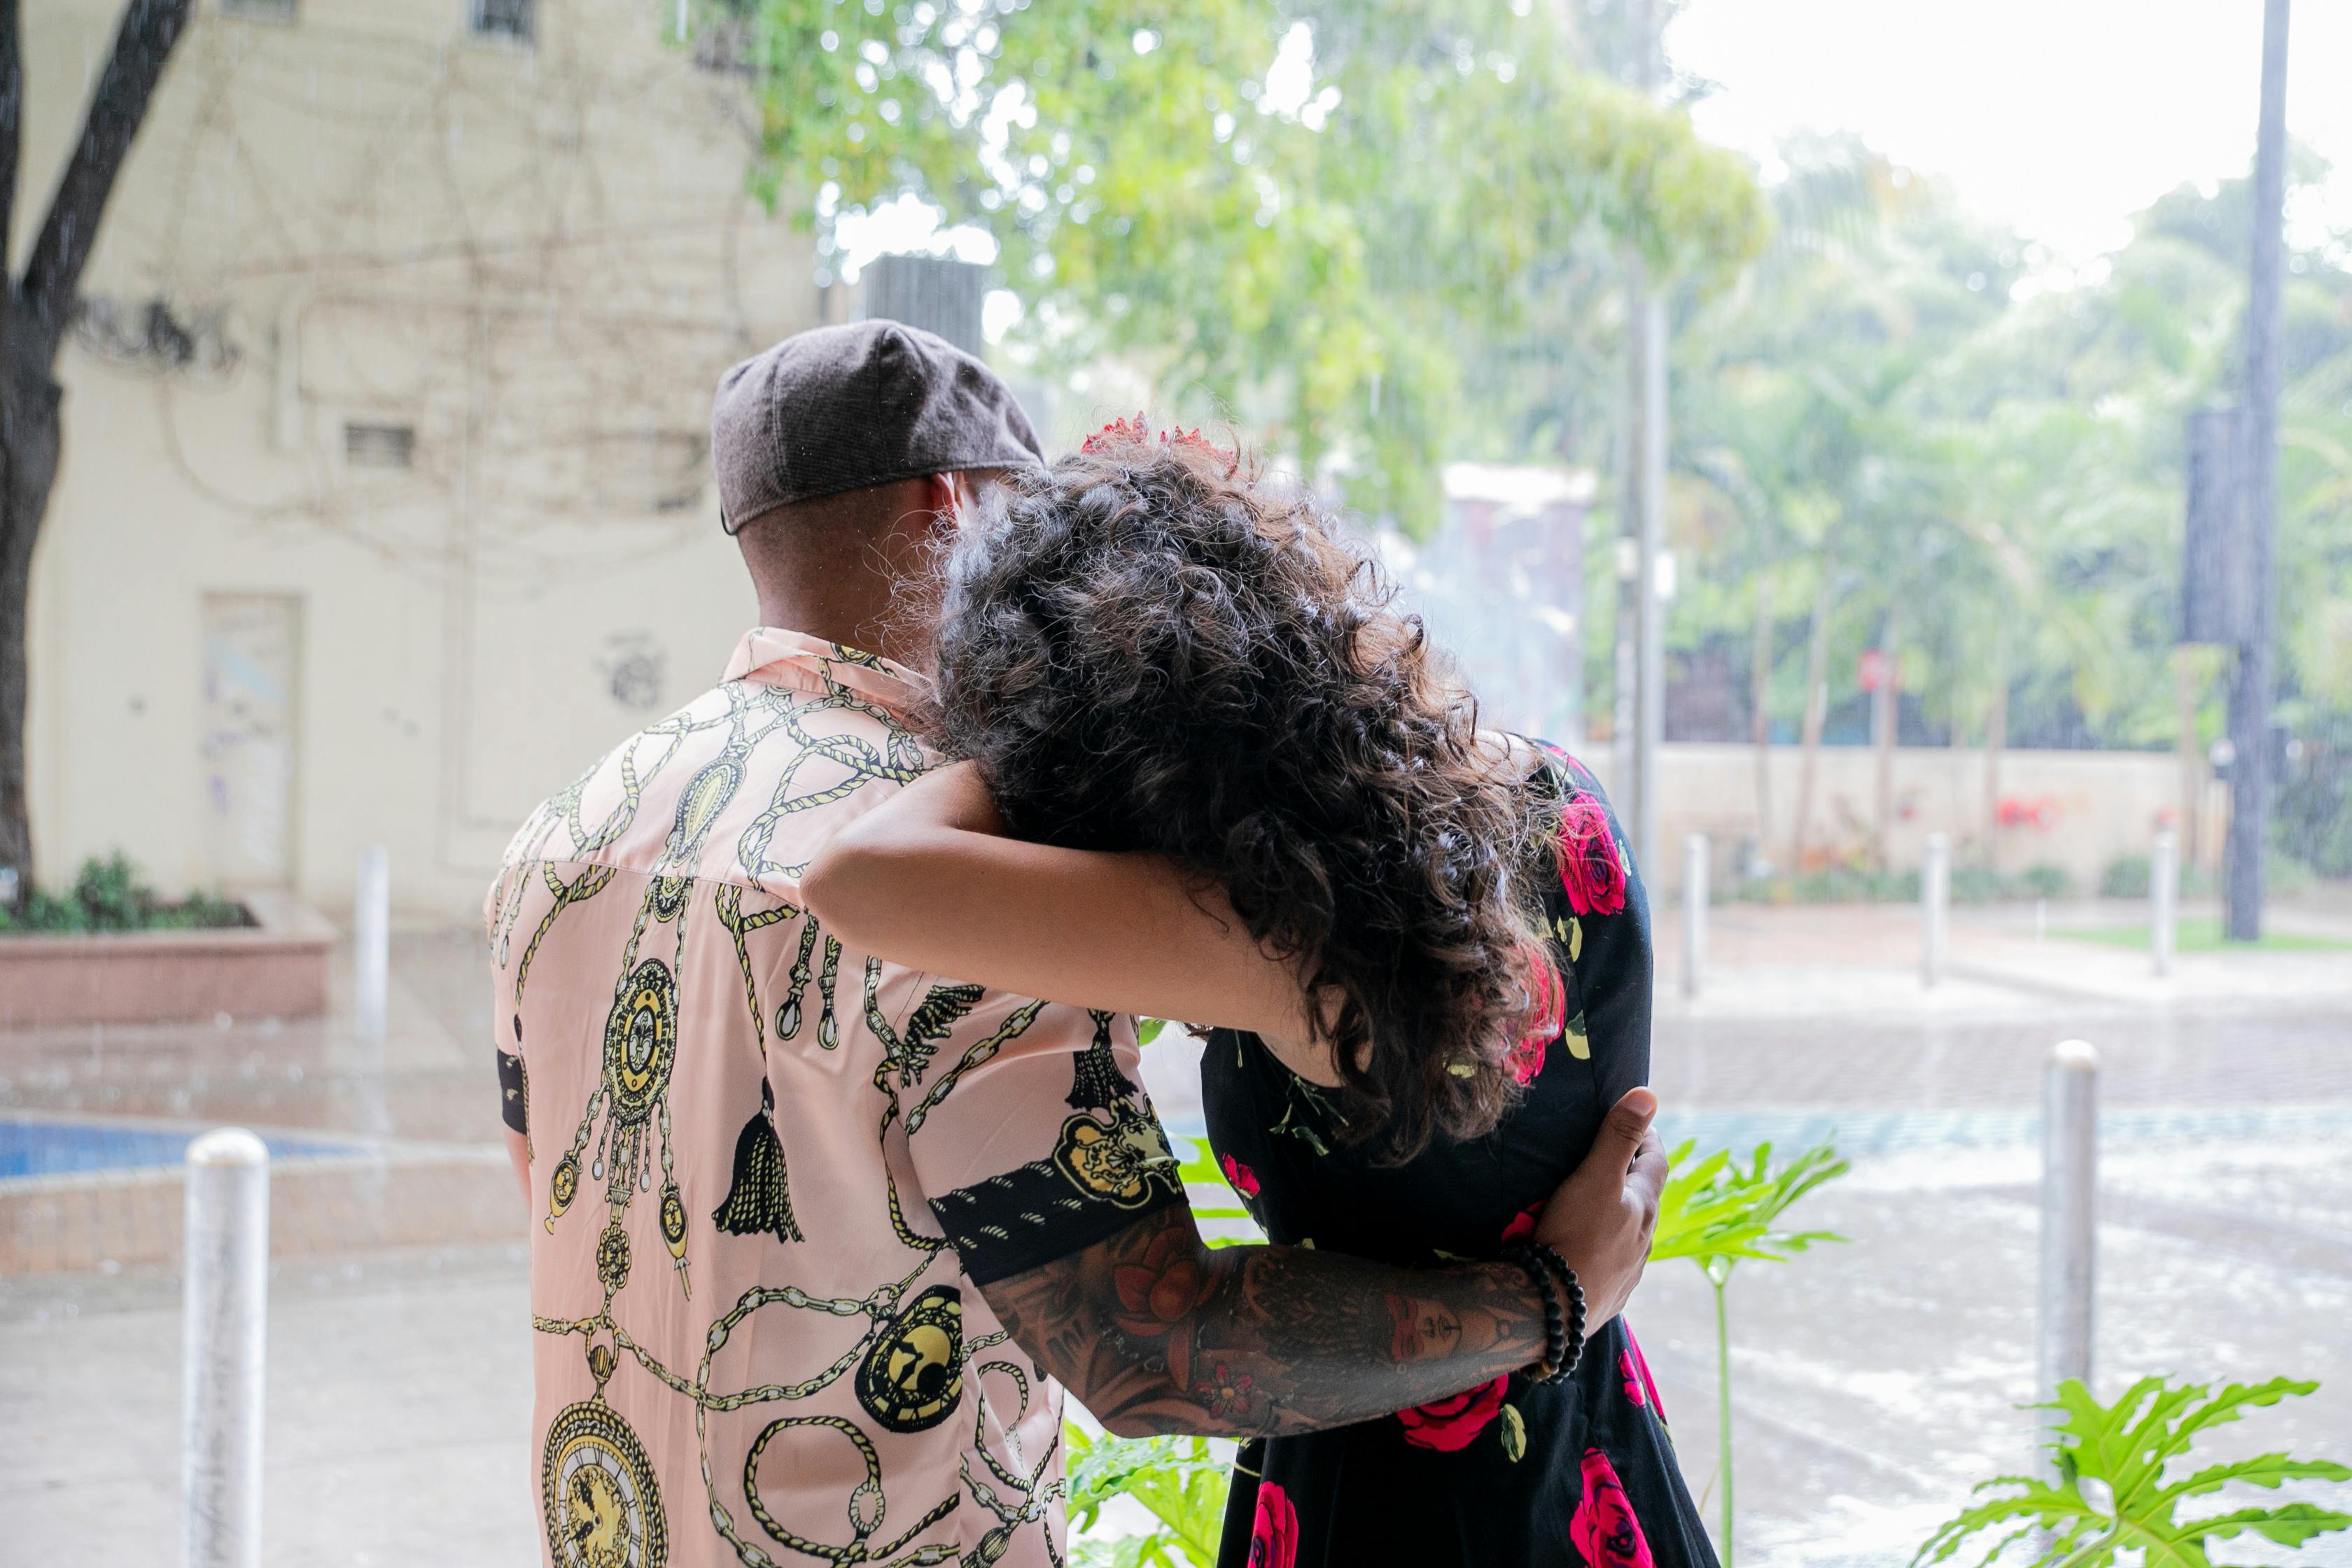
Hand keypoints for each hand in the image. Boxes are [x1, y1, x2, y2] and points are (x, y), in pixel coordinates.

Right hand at [1532, 1086, 1667, 1333]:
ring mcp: (1628, 1269)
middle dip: (1630, 1175)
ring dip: (1618, 1214)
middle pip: (1644, 1198)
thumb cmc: (1576, 1236)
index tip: (1635, 1122)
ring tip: (1592, 1202)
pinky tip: (1586, 1249)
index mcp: (1643, 1207)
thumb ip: (1618, 1137)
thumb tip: (1648, 1095)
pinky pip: (1612, 1262)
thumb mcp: (1595, 1177)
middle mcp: (1643, 1239)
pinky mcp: (1609, 1293)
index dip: (1647, 1137)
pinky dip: (1603, 1246)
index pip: (1656, 1162)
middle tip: (1608, 1157)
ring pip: (1630, 1232)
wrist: (1554, 1307)